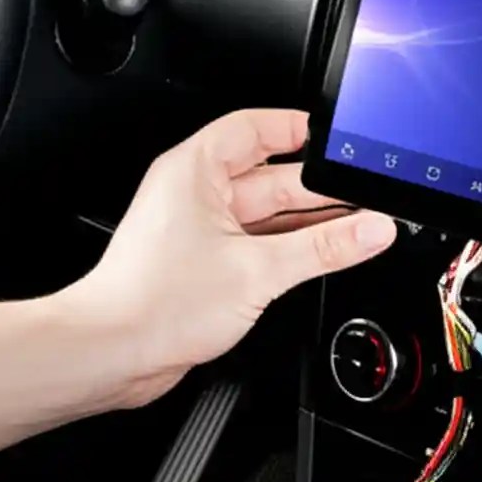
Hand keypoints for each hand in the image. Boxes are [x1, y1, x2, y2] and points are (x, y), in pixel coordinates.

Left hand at [62, 109, 396, 406]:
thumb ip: (324, 248)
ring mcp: (199, 230)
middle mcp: (195, 194)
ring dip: (308, 223)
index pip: (255, 127)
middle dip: (317, 188)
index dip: (299, 129)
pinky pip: (258, 245)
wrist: (111, 354)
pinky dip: (289, 250)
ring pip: (267, 214)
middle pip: (270, 175)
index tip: (338, 141)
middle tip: (362, 198)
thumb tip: (371, 229)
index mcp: (195, 170)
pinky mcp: (204, 264)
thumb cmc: (152, 303)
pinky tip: (320, 259)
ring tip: (354, 230)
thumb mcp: (258, 269)